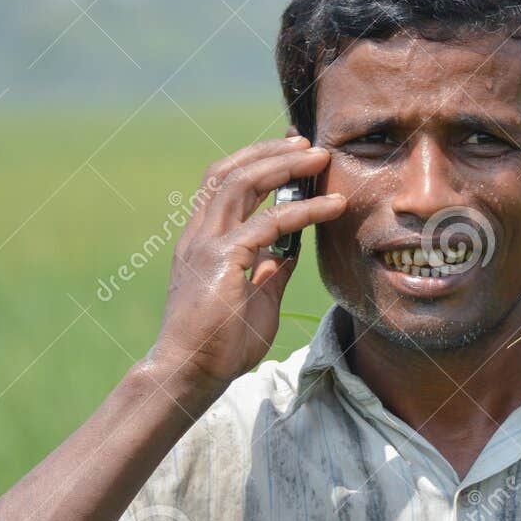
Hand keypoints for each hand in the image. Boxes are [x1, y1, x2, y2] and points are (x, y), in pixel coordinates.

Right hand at [146, 135, 344, 400]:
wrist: (189, 375)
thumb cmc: (219, 345)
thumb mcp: (256, 298)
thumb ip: (271, 269)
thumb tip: (293, 248)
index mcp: (203, 241)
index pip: (226, 184)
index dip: (258, 160)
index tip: (294, 151)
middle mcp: (200, 235)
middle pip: (230, 172)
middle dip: (271, 151)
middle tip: (310, 144)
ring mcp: (207, 244)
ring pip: (242, 182)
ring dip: (284, 165)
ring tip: (320, 159)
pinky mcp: (222, 259)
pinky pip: (267, 222)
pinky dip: (303, 209)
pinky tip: (332, 207)